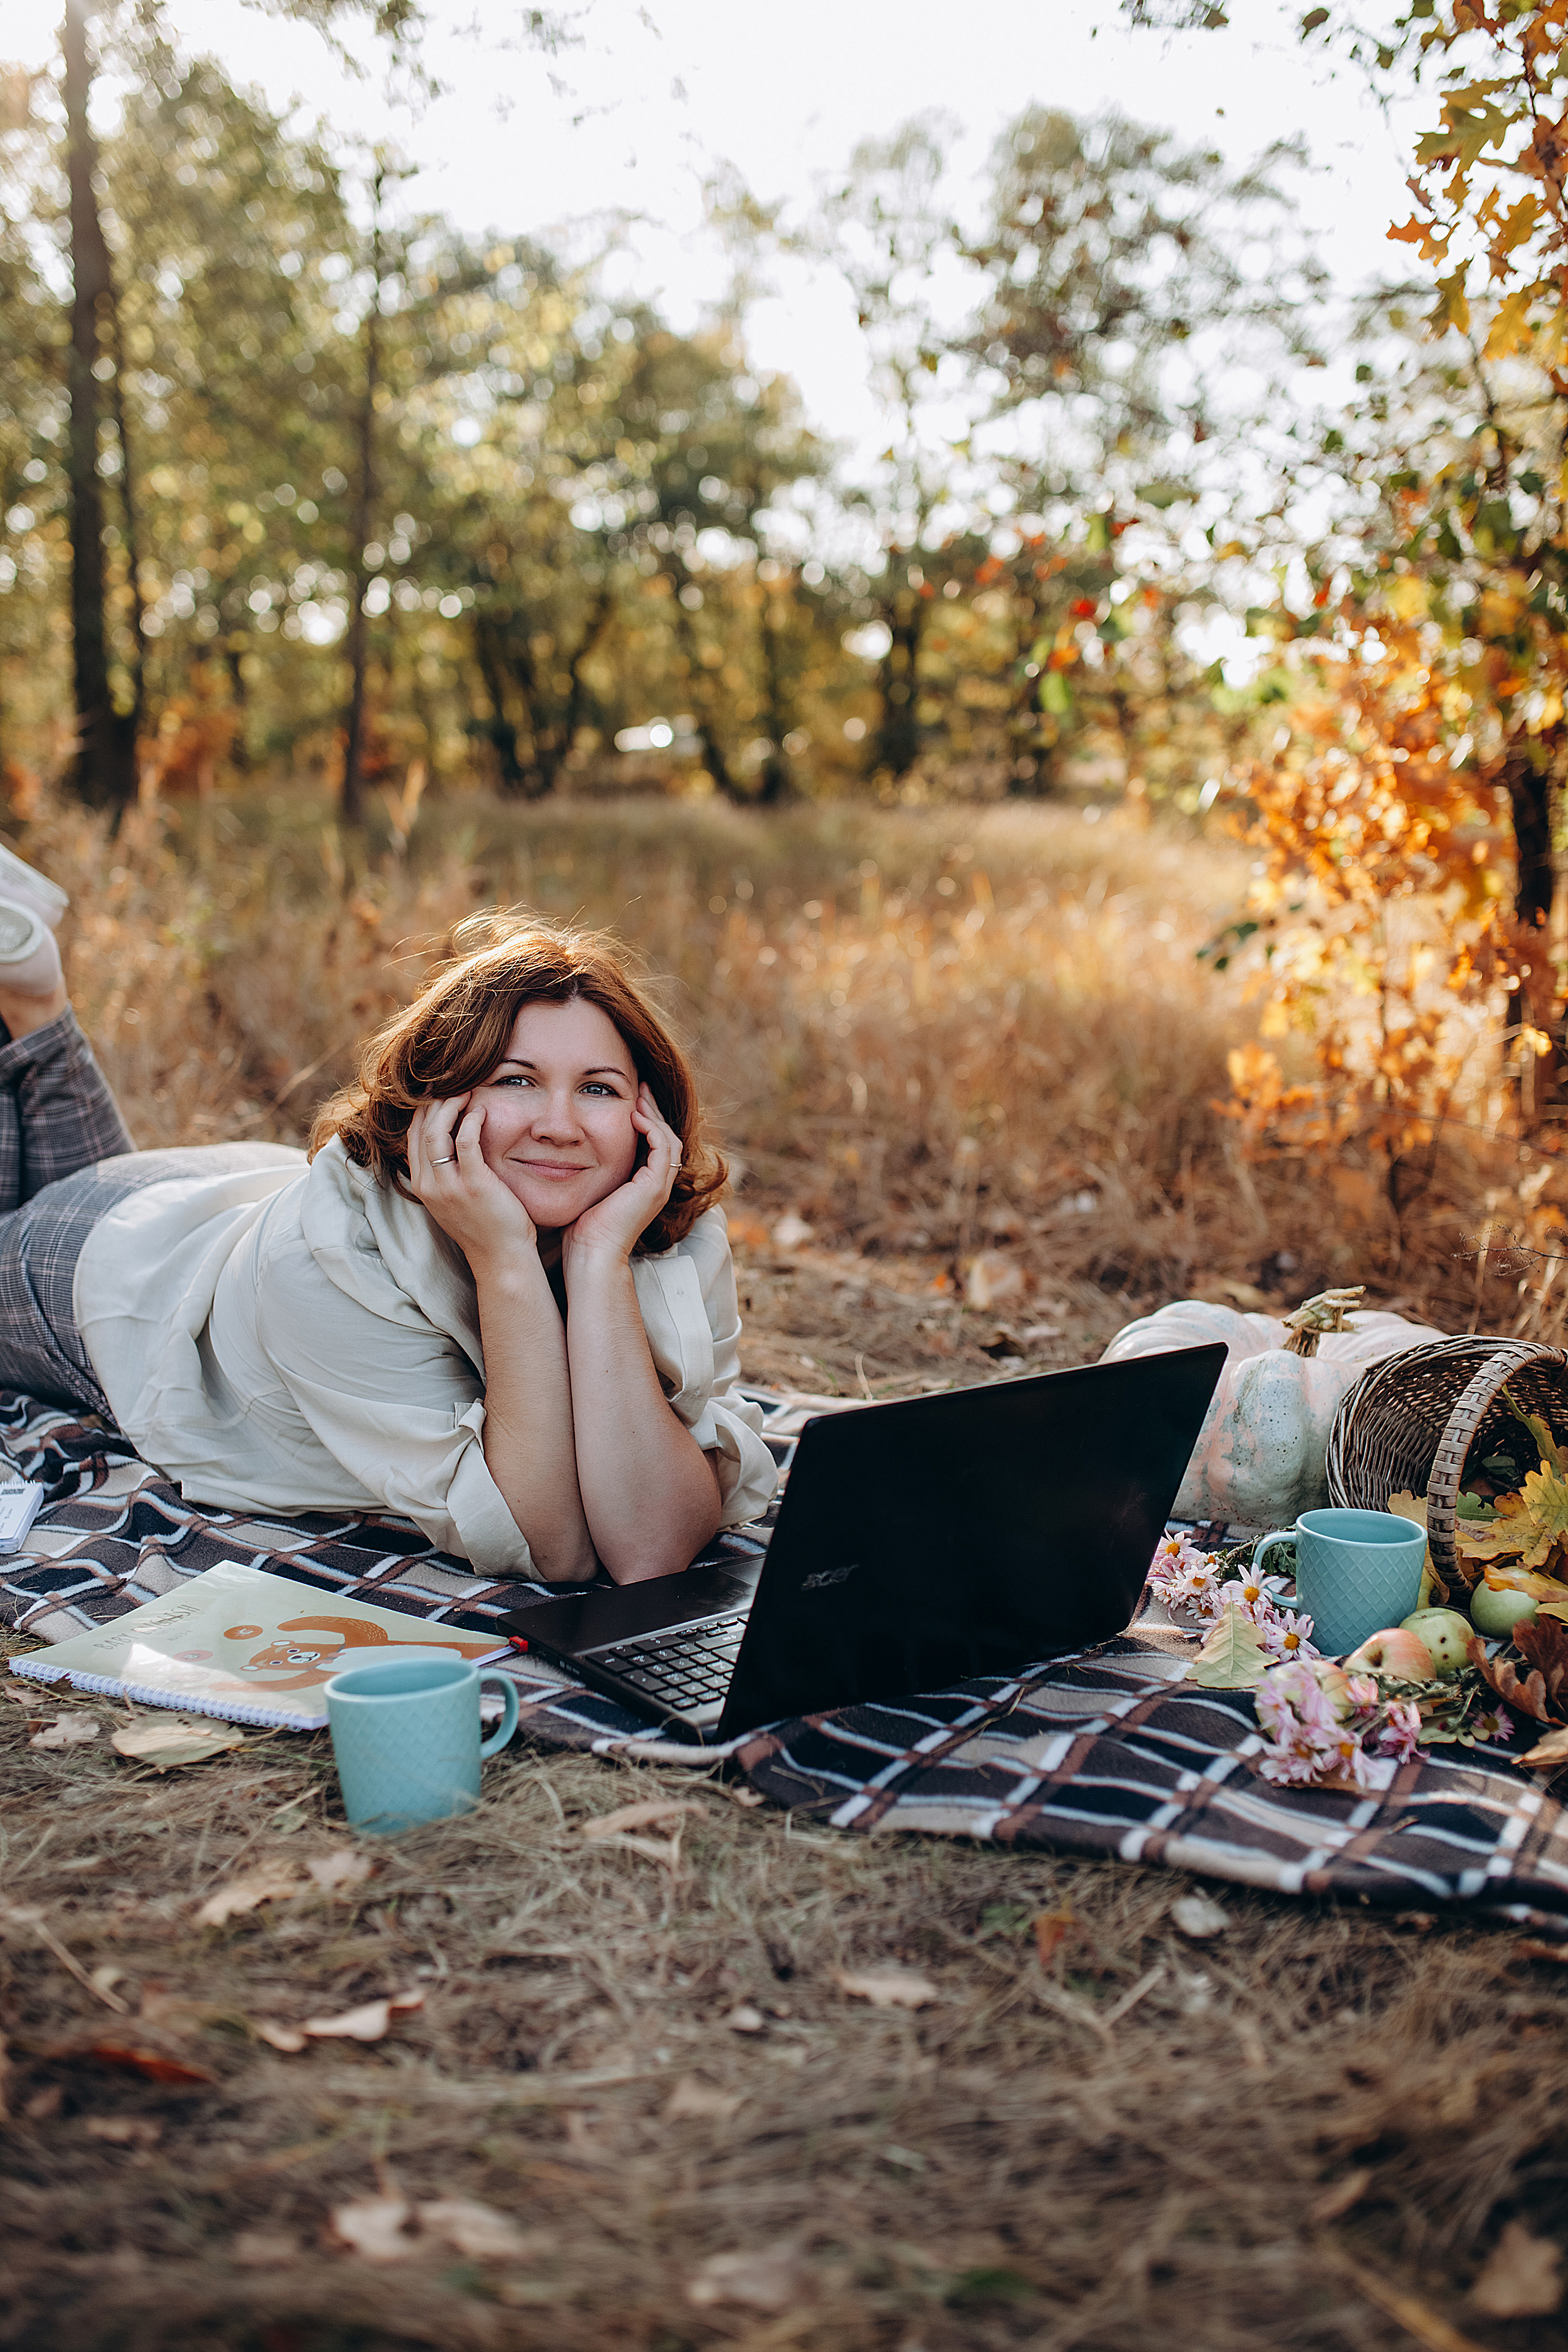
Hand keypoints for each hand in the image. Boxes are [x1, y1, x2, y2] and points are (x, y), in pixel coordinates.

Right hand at [407, 1096, 539, 1276]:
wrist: (501, 1257)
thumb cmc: (484, 1225)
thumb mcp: (453, 1199)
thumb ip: (445, 1173)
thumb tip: (450, 1141)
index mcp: (421, 1185)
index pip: (413, 1136)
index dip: (424, 1110)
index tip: (438, 1091)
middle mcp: (429, 1185)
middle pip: (422, 1129)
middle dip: (436, 1101)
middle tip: (454, 1083)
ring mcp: (449, 1186)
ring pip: (437, 1132)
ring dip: (451, 1106)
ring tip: (467, 1090)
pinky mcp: (474, 1185)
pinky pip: (466, 1142)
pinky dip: (471, 1121)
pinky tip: (482, 1111)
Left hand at [561, 1083, 680, 1277]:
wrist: (590, 1255)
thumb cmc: (579, 1230)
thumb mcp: (584, 1190)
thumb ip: (585, 1170)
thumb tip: (564, 1150)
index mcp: (642, 1187)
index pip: (653, 1145)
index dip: (645, 1120)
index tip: (629, 1099)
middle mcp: (656, 1186)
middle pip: (666, 1138)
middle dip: (653, 1111)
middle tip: (639, 1087)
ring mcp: (658, 1187)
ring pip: (669, 1140)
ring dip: (655, 1115)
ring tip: (639, 1096)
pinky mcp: (654, 1188)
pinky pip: (663, 1148)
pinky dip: (652, 1129)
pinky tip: (635, 1115)